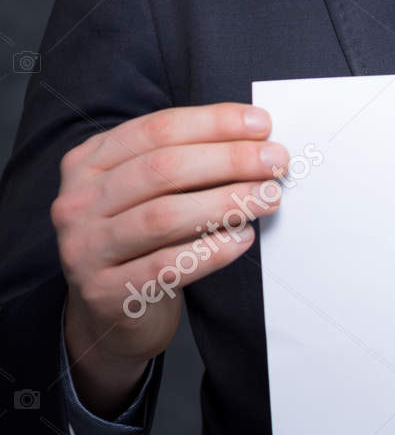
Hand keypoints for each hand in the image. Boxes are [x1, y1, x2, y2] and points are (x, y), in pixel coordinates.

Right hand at [53, 104, 288, 408]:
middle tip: (276, 161)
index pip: (156, 130)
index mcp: (89, 162)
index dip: (213, 122)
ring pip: (164, 217)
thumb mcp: (146, 191)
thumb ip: (185, 161)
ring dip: (226, 203)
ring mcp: (85, 248)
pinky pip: (166, 266)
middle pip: (162, 169)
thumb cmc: (141, 240)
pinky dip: (211, 251)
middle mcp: (77, 202)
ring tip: (268, 198)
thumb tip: (254, 139)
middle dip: (229, 160)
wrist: (110, 312)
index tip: (262, 124)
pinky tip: (243, 239)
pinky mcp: (104, 292)